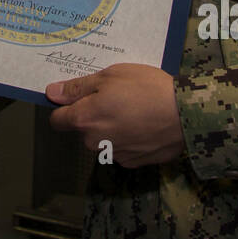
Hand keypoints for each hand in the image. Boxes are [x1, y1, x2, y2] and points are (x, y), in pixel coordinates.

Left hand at [46, 63, 183, 167]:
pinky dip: (128, 138)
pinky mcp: (133, 162)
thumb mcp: (110, 76)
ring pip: (102, 139)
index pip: (57, 121)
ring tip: (134, 109)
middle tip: (115, 97)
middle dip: (92, 115)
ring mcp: (113, 154)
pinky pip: (121, 148)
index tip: (79, 97)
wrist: (186, 114)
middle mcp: (94, 142)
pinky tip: (144, 124)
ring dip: (110, 127)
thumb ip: (77, 87)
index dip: (65, 107)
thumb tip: (51, 93)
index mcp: (84, 119)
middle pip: (82, 129)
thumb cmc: (146, 89)